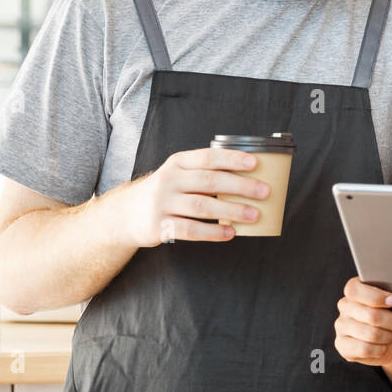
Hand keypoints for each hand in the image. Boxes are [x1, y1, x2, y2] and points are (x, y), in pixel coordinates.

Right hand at [113, 147, 270, 247]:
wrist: (127, 214)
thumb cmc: (165, 192)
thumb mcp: (178, 174)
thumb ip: (204, 173)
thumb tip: (248, 178)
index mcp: (178, 163)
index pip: (208, 157)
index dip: (232, 159)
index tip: (255, 164)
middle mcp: (169, 180)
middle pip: (209, 181)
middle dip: (240, 186)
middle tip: (264, 192)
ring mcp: (163, 203)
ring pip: (202, 206)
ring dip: (232, 211)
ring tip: (254, 215)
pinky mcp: (159, 225)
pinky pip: (190, 230)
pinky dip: (212, 233)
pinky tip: (230, 234)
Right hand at [334, 277, 391, 367]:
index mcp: (356, 288)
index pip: (355, 290)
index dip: (376, 297)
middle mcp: (345, 305)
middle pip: (370, 314)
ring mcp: (341, 326)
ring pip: (370, 334)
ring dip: (389, 336)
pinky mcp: (342, 345)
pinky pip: (364, 349)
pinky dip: (380, 349)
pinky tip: (384, 346)